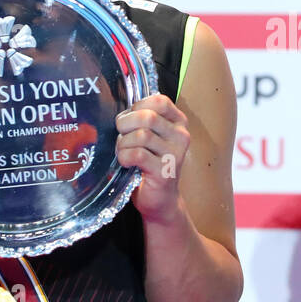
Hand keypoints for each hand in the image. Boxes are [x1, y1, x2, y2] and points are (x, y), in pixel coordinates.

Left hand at [115, 95, 188, 223]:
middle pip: (147, 117)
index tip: (130, 119)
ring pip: (141, 136)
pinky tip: (125, 163)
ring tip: (123, 151)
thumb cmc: (150, 164)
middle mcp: (181, 136)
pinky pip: (137, 155)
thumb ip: (142, 119)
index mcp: (179, 123)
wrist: (160, 200)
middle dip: (125, 124)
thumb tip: (119, 107)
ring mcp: (175, 155)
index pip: (159, 101)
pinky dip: (124, 157)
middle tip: (121, 135)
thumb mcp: (151, 137)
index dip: (138, 106)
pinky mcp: (164, 172)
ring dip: (123, 143)